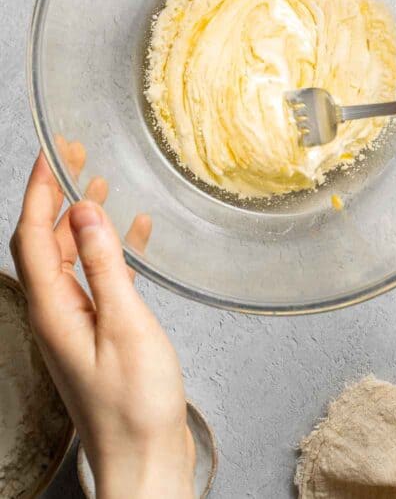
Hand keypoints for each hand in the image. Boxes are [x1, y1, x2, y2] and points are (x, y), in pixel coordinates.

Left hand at [10, 139, 194, 498]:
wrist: (145, 460)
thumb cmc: (135, 405)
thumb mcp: (125, 326)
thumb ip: (103, 266)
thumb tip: (86, 210)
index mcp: (53, 310)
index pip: (33, 236)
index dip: (39, 190)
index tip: (53, 152)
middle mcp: (56, 313)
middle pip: (45, 241)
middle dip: (56, 194)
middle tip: (77, 155)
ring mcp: (76, 324)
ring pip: (71, 257)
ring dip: (83, 218)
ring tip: (103, 181)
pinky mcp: (99, 333)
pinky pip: (97, 278)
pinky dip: (111, 249)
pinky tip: (135, 233)